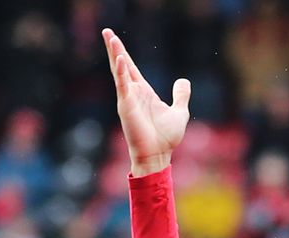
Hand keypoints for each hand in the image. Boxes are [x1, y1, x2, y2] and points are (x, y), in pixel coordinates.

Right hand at [104, 28, 190, 176]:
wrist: (158, 155)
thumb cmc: (165, 138)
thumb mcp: (179, 112)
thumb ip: (181, 95)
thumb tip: (183, 81)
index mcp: (144, 93)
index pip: (131, 68)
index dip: (123, 53)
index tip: (114, 39)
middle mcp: (133, 93)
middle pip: (121, 65)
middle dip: (114, 48)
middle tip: (106, 30)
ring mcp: (128, 99)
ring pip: (119, 72)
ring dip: (115, 54)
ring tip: (109, 36)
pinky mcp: (126, 107)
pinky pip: (123, 86)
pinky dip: (121, 73)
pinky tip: (120, 59)